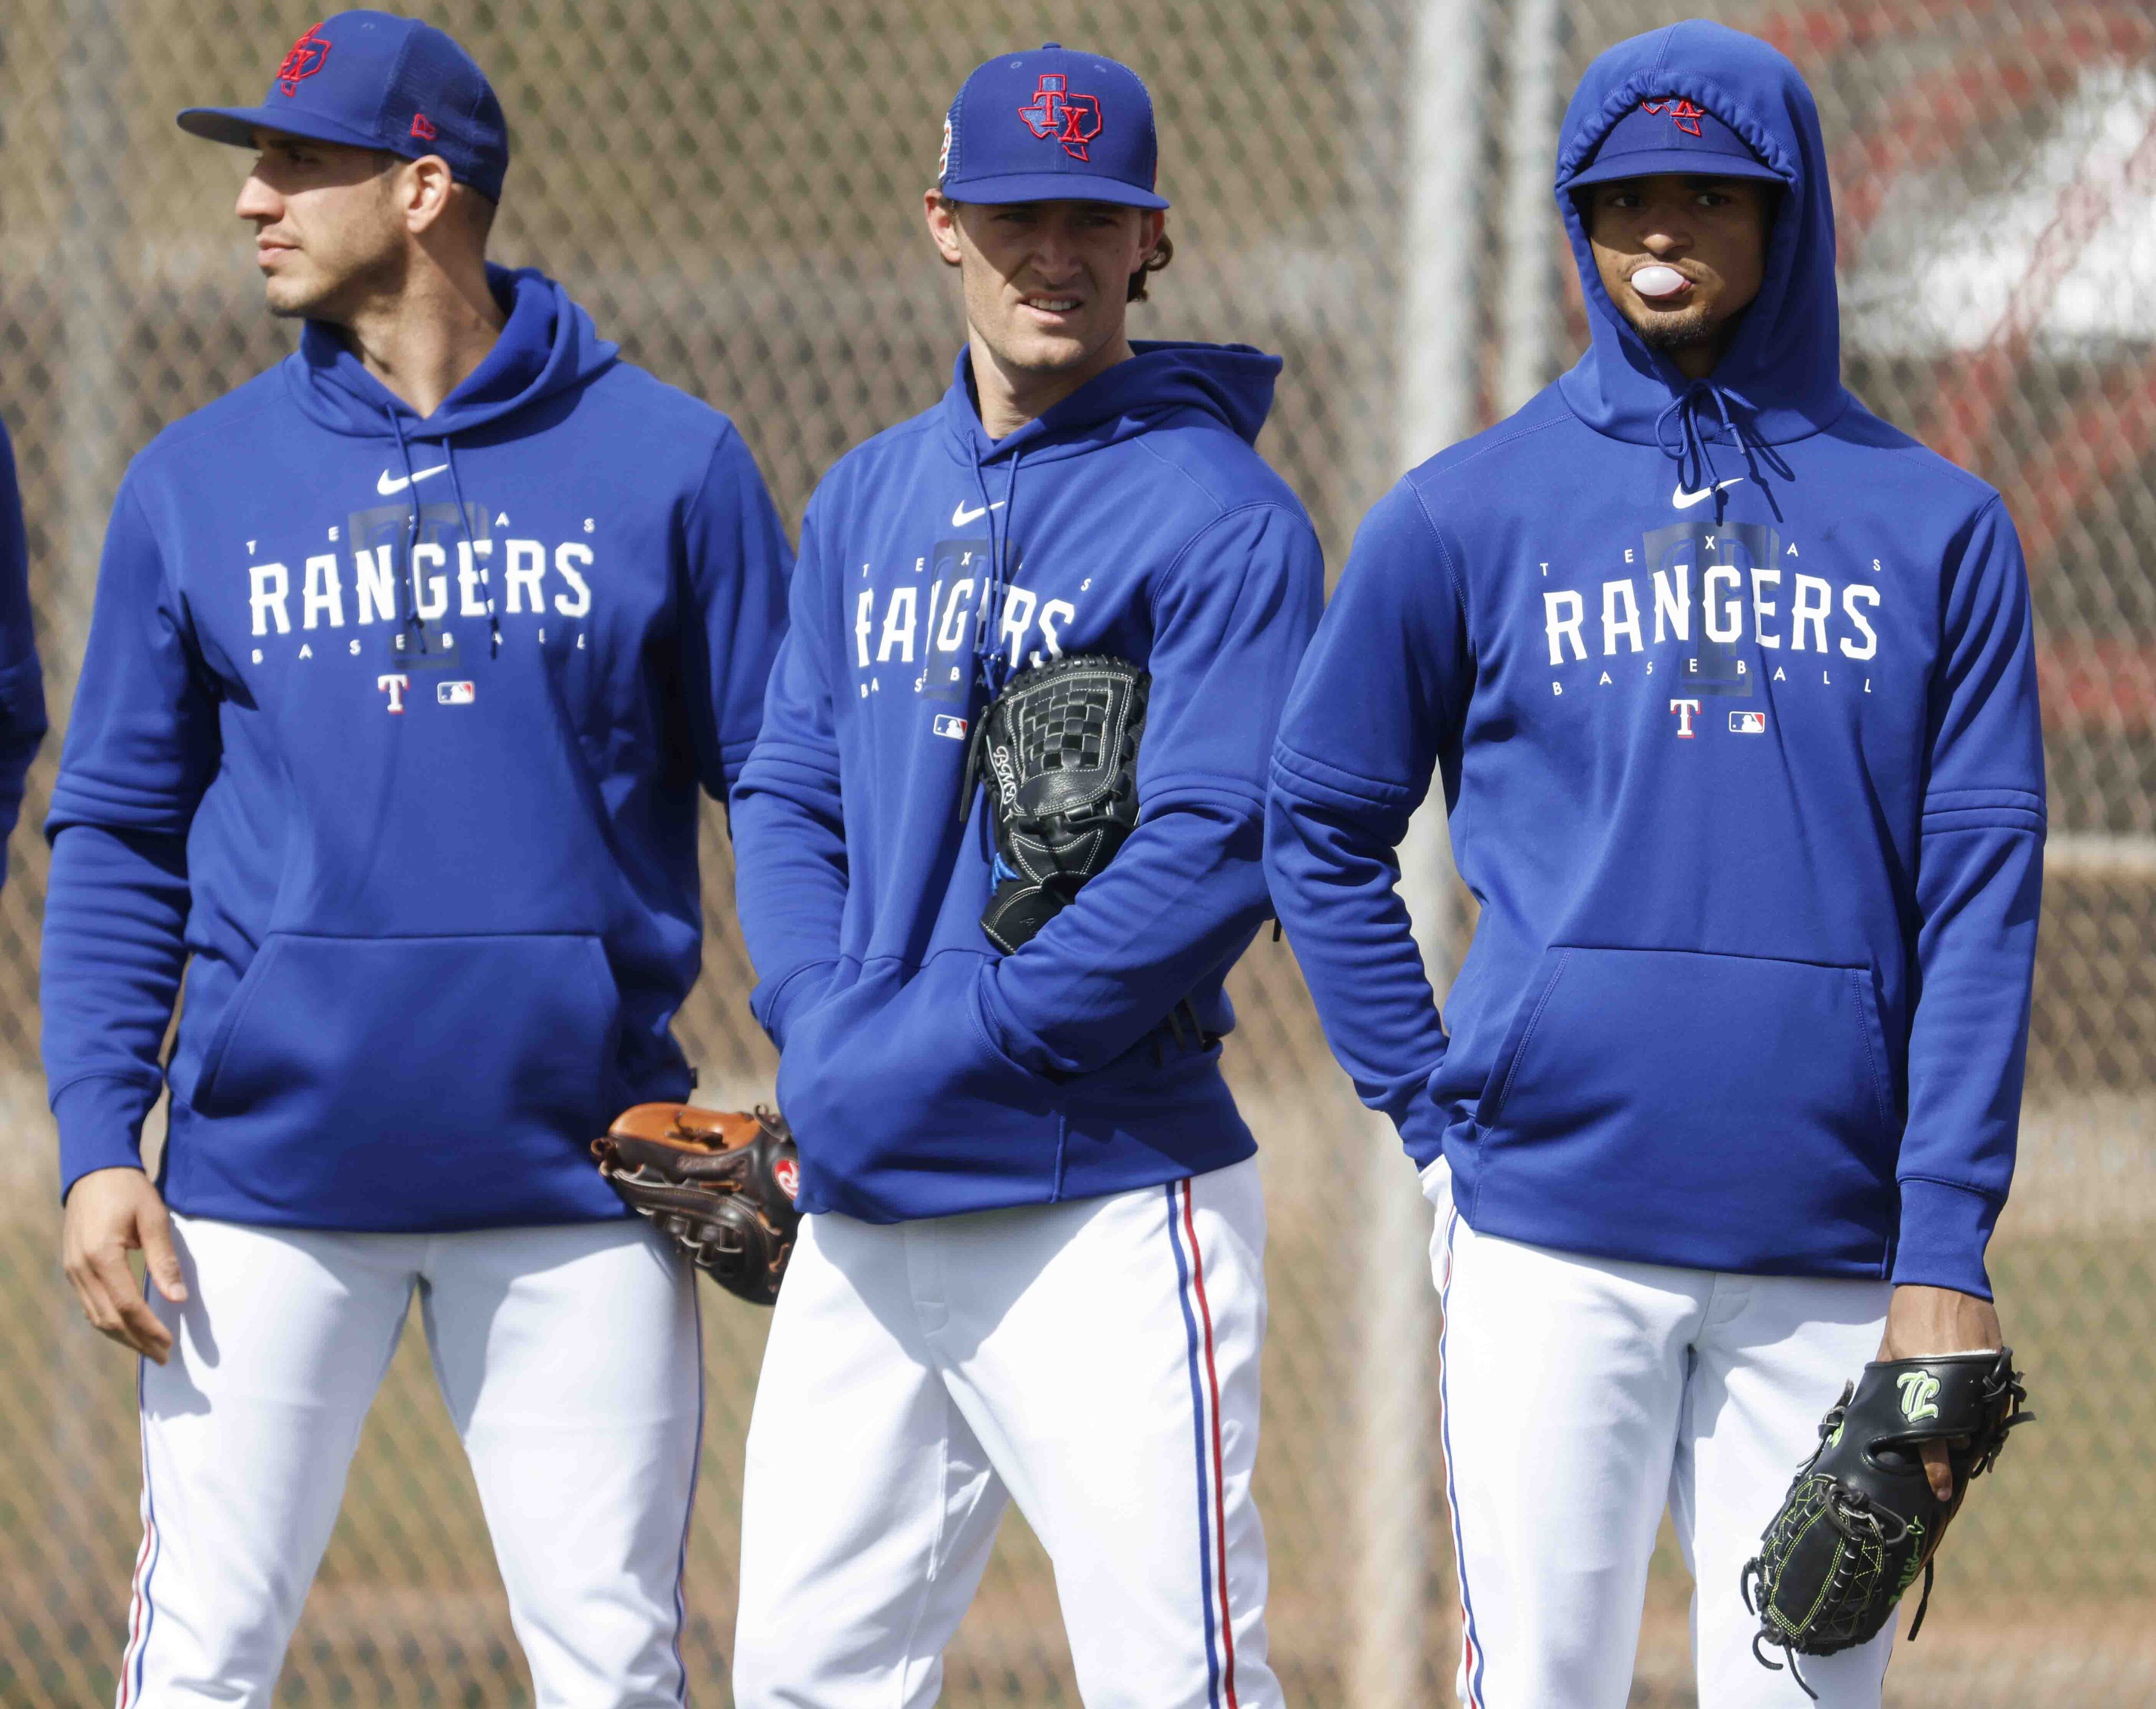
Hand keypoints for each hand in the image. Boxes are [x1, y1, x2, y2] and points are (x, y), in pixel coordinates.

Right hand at [62, 1167, 187, 1363]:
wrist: (94, 1171)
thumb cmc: (129, 1191)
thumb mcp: (154, 1218)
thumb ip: (165, 1259)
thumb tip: (178, 1298)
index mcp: (101, 1256)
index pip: (126, 1305)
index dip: (149, 1329)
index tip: (169, 1344)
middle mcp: (81, 1268)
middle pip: (109, 1319)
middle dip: (137, 1341)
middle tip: (163, 1357)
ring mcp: (72, 1270)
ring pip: (95, 1316)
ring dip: (122, 1337)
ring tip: (148, 1350)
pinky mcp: (72, 1269)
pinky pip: (89, 1304)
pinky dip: (108, 1322)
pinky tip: (127, 1330)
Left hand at [1877, 1283, 2003, 1501]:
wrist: (1943, 1278)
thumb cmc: (1909, 1315)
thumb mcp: (1891, 1350)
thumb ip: (1889, 1380)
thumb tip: (1877, 1408)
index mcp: (1927, 1384)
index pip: (1932, 1439)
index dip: (1937, 1469)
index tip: (1941, 1490)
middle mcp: (1959, 1385)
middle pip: (1963, 1435)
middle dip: (1956, 1451)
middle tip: (1948, 1462)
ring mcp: (1983, 1376)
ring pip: (1984, 1420)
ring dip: (1974, 1433)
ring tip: (1962, 1441)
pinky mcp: (1998, 1364)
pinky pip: (1996, 1400)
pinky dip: (1988, 1410)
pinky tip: (1976, 1413)